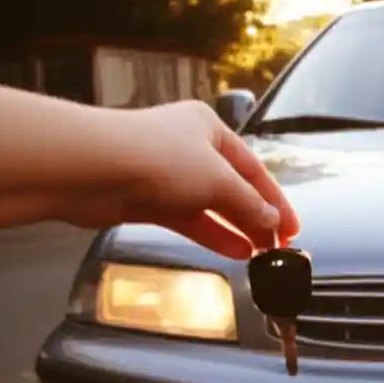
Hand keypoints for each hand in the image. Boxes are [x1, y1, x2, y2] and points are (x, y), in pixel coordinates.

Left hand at [62, 101, 299, 258]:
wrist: (91, 169)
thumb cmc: (155, 157)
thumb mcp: (218, 179)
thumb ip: (249, 203)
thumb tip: (272, 220)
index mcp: (209, 128)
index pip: (253, 168)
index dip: (276, 200)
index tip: (292, 228)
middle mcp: (189, 148)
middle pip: (233, 187)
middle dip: (257, 216)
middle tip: (278, 246)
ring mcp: (167, 176)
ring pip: (211, 206)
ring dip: (237, 229)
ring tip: (260, 253)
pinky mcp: (148, 201)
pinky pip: (190, 220)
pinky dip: (213, 234)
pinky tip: (235, 250)